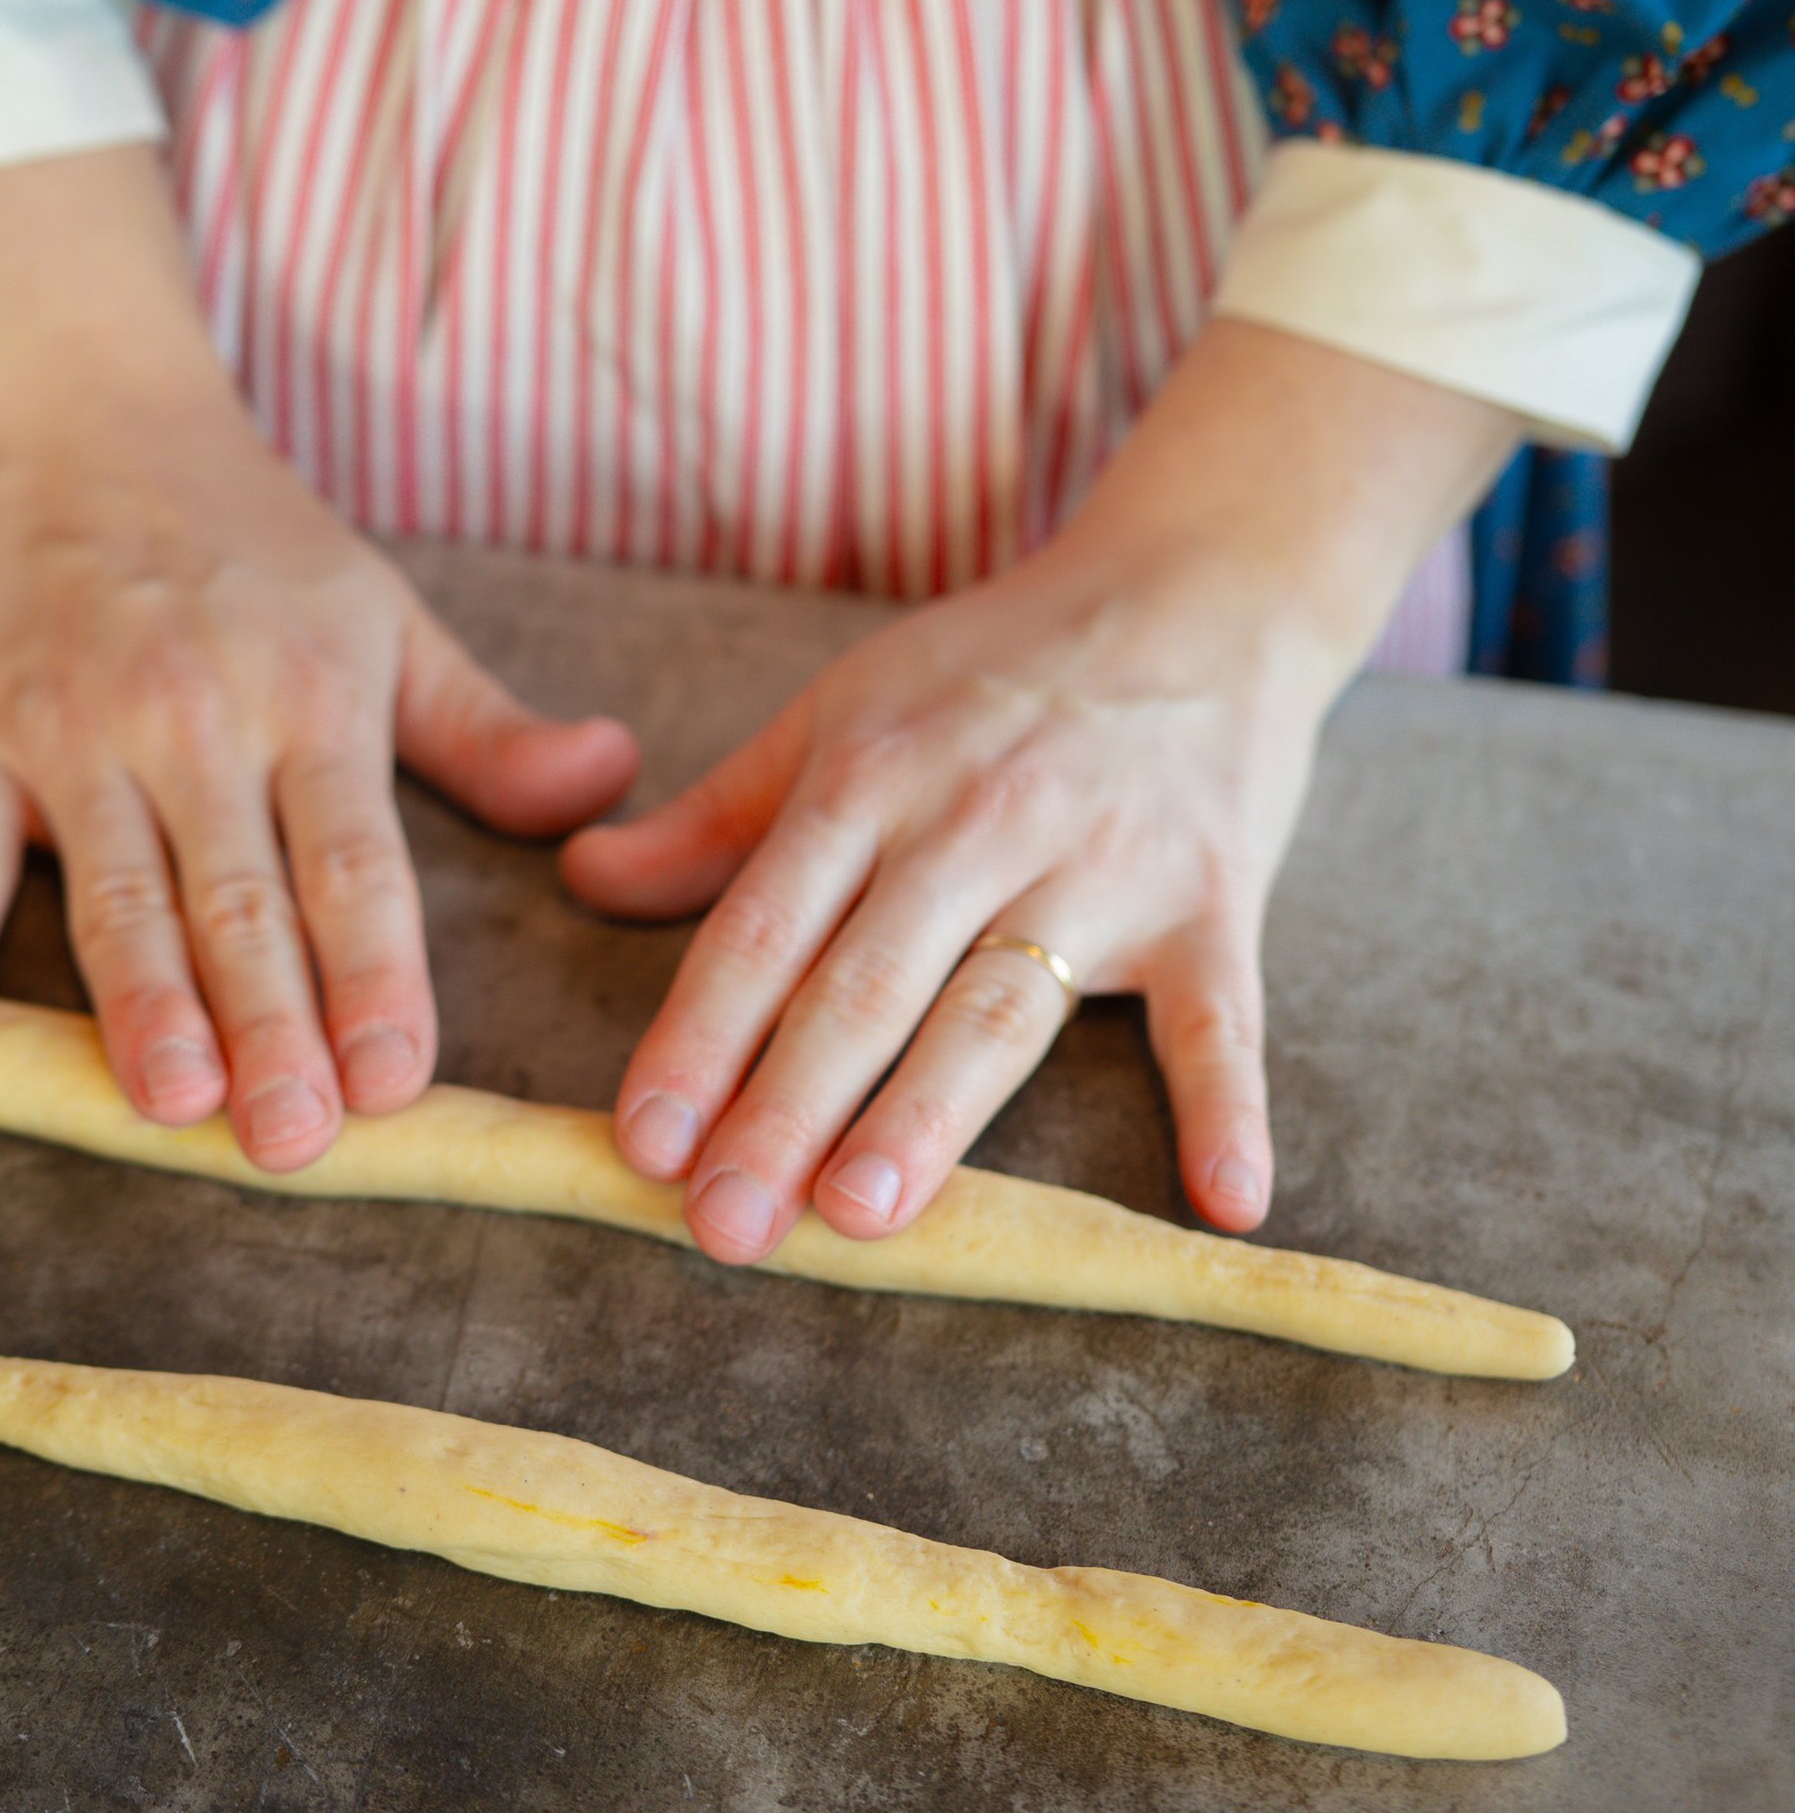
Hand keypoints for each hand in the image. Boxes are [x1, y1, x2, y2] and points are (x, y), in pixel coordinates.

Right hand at [0, 147, 635, 1166]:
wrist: (86, 425)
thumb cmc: (257, 551)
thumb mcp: (388, 621)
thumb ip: (488, 728)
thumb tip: (611, 776)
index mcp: (313, 698)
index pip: (355, 862)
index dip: (376, 973)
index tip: (397, 1080)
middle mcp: (196, 717)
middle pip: (238, 899)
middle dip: (270, 1026)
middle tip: (294, 1141)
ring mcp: (76, 727)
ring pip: (113, 888)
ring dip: (141, 1000)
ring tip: (170, 1103)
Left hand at [563, 318, 1515, 1260]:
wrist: (1197, 588)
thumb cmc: (994, 669)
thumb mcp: (840, 713)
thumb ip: (717, 816)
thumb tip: (585, 880)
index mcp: (867, 778)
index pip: (763, 929)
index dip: (700, 1037)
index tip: (645, 1142)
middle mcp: (973, 824)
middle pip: (862, 986)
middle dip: (783, 1108)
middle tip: (723, 1224)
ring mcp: (1096, 865)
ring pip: (997, 1008)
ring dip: (928, 1116)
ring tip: (860, 1216)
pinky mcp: (1211, 900)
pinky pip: (1219, 1017)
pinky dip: (1228, 1108)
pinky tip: (1225, 1201)